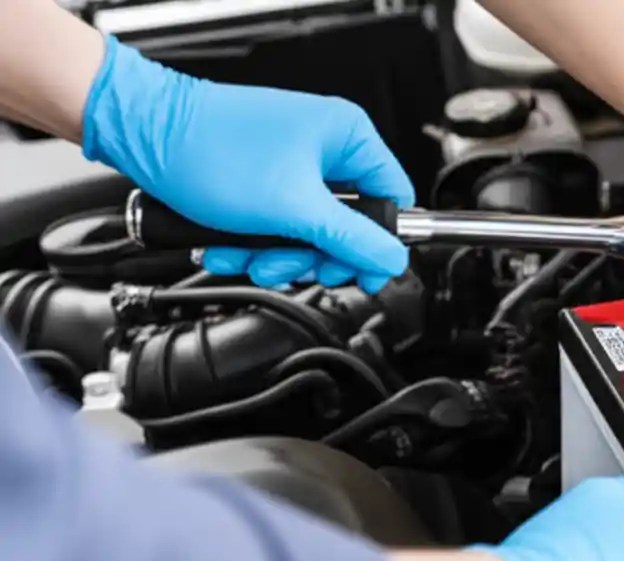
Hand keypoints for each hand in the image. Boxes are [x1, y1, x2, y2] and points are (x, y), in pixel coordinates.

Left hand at [82, 36, 412, 292]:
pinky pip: (277, 224)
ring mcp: (292, 161)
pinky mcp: (263, 177)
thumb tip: (392, 260)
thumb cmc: (208, 152)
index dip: (379, 244)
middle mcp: (325, 145)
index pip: (392, 199)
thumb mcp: (294, 211)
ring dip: (276, 255)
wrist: (141, 134)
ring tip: (246, 256)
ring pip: (309, 231)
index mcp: (347, 136)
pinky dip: (253, 243)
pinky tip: (227, 246)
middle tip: (293, 264)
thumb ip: (352, 241)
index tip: (360, 272)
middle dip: (313, 255)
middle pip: (348, 224)